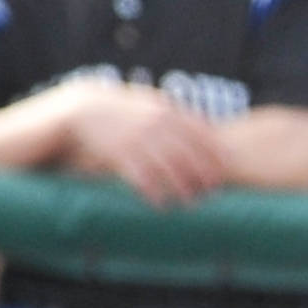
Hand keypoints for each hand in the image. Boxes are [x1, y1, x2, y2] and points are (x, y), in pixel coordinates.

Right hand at [65, 80, 226, 208]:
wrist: (81, 109)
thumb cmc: (121, 109)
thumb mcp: (151, 102)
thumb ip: (177, 113)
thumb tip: (209, 127)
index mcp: (166, 111)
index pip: (201, 134)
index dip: (216, 154)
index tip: (226, 171)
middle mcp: (156, 125)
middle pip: (189, 154)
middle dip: (204, 175)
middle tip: (213, 192)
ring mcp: (139, 140)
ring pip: (170, 169)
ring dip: (183, 189)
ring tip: (190, 203)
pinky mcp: (120, 155)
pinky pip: (143, 178)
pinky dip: (154, 194)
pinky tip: (160, 205)